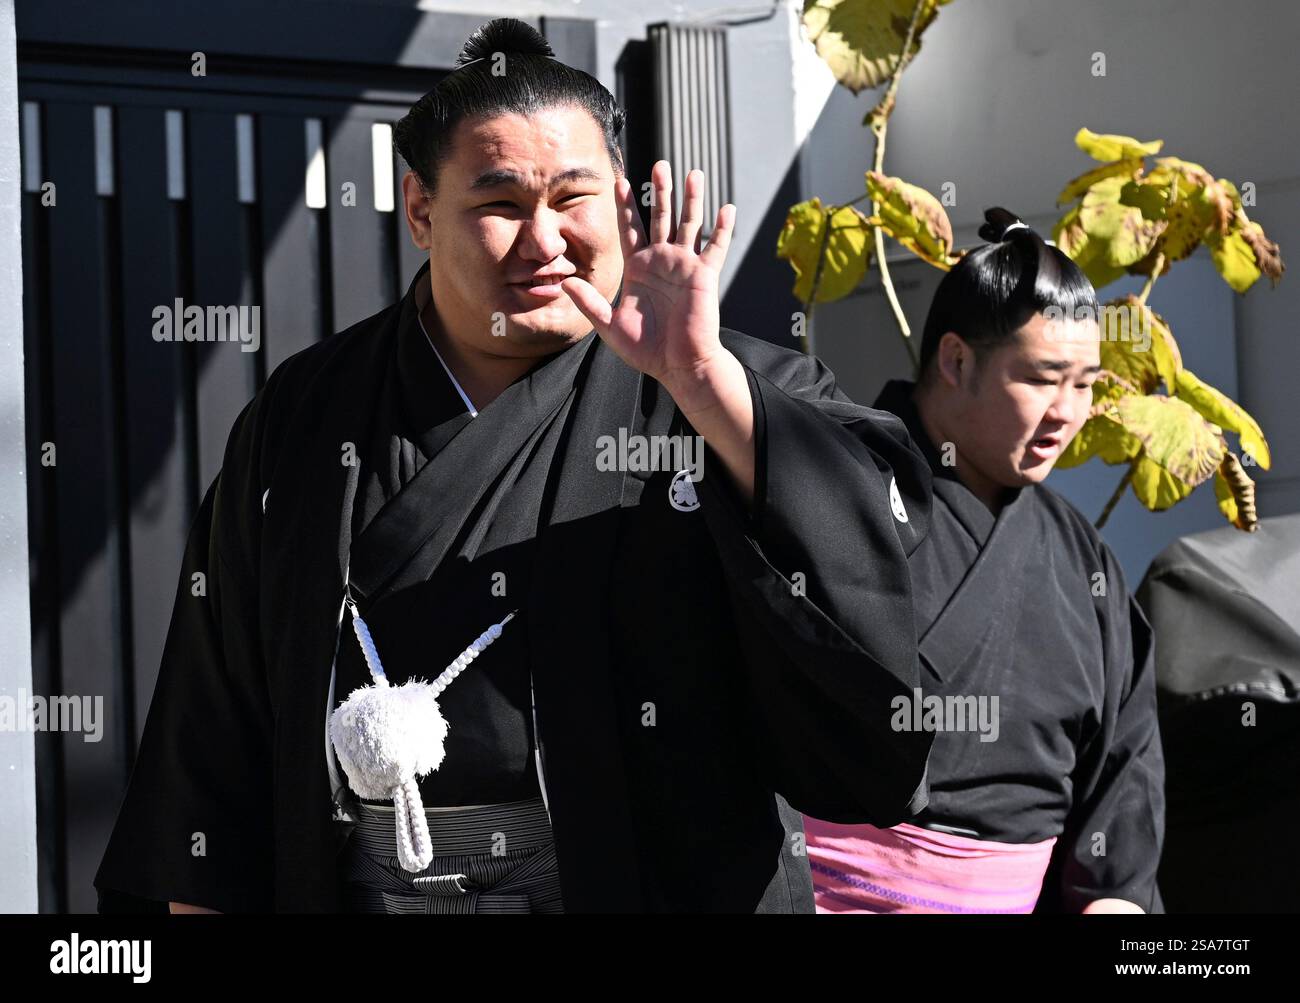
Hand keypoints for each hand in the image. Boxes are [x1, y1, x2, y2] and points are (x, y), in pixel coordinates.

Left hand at [561, 161, 735, 386]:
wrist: (678, 366)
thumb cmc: (647, 350)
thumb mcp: (610, 325)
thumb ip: (589, 303)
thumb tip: (563, 283)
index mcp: (639, 269)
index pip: (630, 229)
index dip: (625, 206)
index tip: (618, 181)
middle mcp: (662, 261)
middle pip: (660, 218)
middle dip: (660, 191)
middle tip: (659, 164)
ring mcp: (684, 266)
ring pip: (689, 224)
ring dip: (691, 199)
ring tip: (692, 173)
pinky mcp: (704, 276)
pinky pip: (715, 248)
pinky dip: (723, 228)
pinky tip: (727, 208)